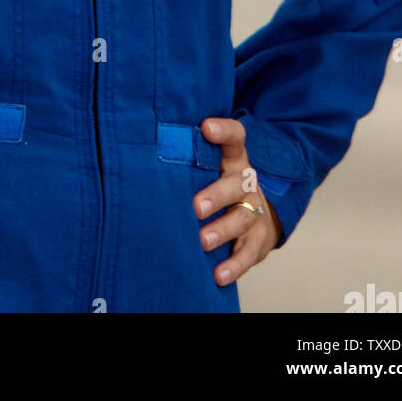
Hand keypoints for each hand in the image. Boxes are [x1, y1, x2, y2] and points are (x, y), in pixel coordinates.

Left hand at [193, 116, 282, 285]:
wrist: (260, 212)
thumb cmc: (219, 183)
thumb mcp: (210, 166)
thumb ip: (188, 158)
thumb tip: (141, 148)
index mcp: (233, 160)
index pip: (235, 139)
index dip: (224, 131)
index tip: (206, 126)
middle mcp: (246, 183)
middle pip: (236, 185)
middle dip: (216, 195)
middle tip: (196, 207)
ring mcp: (255, 211)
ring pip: (242, 219)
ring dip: (222, 230)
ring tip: (202, 241)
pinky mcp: (259, 239)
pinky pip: (249, 253)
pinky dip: (234, 265)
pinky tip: (218, 274)